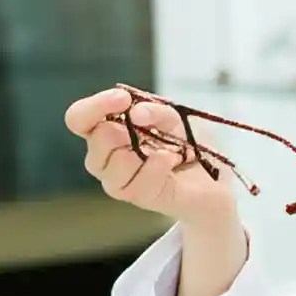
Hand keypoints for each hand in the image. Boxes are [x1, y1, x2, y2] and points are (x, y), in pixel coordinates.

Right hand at [65, 87, 238, 228]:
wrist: (215, 178)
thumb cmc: (189, 144)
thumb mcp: (177, 117)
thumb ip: (157, 111)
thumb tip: (135, 112)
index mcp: (111, 130)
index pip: (80, 119)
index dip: (92, 107)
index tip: (121, 98)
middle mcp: (109, 157)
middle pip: (95, 142)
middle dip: (121, 129)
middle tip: (146, 125)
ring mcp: (121, 180)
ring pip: (109, 167)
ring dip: (140, 150)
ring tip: (169, 147)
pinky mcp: (140, 197)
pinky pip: (135, 184)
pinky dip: (155, 167)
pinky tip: (171, 160)